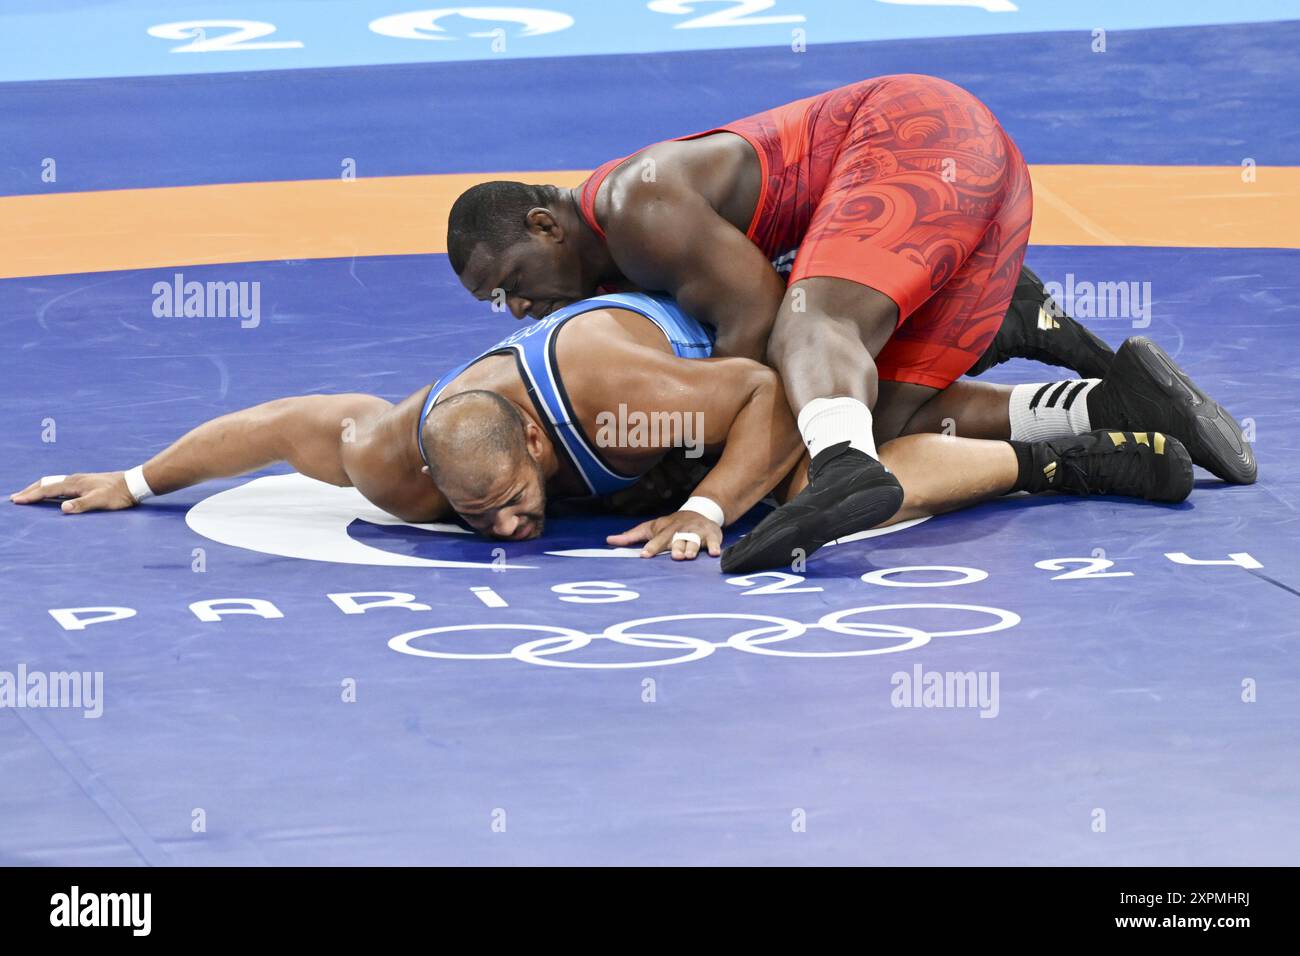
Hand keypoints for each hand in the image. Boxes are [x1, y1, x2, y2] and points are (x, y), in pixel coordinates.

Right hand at [10, 472, 136, 513]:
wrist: (134, 484)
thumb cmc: (118, 494)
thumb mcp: (100, 501)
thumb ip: (82, 505)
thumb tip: (62, 508)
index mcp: (75, 484)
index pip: (48, 490)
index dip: (32, 496)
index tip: (17, 500)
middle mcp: (75, 479)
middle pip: (47, 484)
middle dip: (30, 490)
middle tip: (15, 497)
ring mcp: (80, 480)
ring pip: (53, 483)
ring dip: (39, 488)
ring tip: (29, 493)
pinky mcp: (86, 482)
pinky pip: (61, 484)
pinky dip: (50, 488)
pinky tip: (53, 492)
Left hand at [607, 509, 722, 560]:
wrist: (700, 510)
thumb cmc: (672, 524)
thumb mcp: (651, 527)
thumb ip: (631, 535)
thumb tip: (609, 540)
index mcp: (666, 529)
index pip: (657, 539)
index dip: (652, 547)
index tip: (644, 555)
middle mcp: (681, 529)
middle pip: (677, 539)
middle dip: (675, 546)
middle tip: (674, 556)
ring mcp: (697, 531)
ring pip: (694, 540)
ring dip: (692, 547)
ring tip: (689, 556)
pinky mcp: (712, 534)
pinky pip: (714, 540)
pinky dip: (715, 546)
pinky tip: (714, 553)